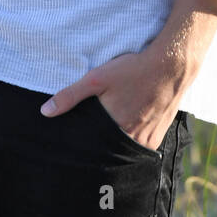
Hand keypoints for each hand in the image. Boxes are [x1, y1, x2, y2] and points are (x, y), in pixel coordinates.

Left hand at [39, 48, 184, 151]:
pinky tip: (128, 128)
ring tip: (109, 135)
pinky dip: (132, 140)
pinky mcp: (159, 135)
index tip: (74, 150)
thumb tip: (45, 111)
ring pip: (125, 150)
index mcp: (115, 130)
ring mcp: (148, 140)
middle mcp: (133, 140)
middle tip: (92, 141)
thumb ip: (71, 95)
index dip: (84, 148)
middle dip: (99, 148)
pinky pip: (141, 146)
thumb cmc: (132, 70)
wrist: (171, 65)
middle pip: (109, 151)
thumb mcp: (97, 78)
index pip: (93, 149)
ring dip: (116, 145)